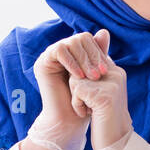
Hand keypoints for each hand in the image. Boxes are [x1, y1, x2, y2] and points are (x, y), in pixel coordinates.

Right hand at [29, 30, 110, 149]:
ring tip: (92, 77)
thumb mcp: (95, 74)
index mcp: (73, 51)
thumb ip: (98, 53)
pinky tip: (79, 76)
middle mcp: (60, 51)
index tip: (106, 70)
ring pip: (71, 43)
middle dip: (92, 56)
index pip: (87, 39)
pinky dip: (72, 62)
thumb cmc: (85, 98)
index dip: (98, 52)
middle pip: (80, 38)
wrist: (69, 118)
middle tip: (100, 74)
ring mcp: (50, 55)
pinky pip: (59, 50)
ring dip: (84, 60)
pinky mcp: (42, 62)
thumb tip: (104, 31)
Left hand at [67, 29, 131, 149]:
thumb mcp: (101, 93)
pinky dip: (77, 105)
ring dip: (77, 97)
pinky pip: (76, 92)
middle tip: (90, 105)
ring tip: (90, 109)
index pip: (88, 61)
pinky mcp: (103, 95)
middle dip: (78, 88)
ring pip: (75, 79)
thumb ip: (93, 76)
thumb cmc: (104, 118)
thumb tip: (78, 59)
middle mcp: (116, 74)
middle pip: (80, 69)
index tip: (87, 95)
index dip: (81, 79)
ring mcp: (111, 84)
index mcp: (116, 72)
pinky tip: (88, 114)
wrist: (114, 142)